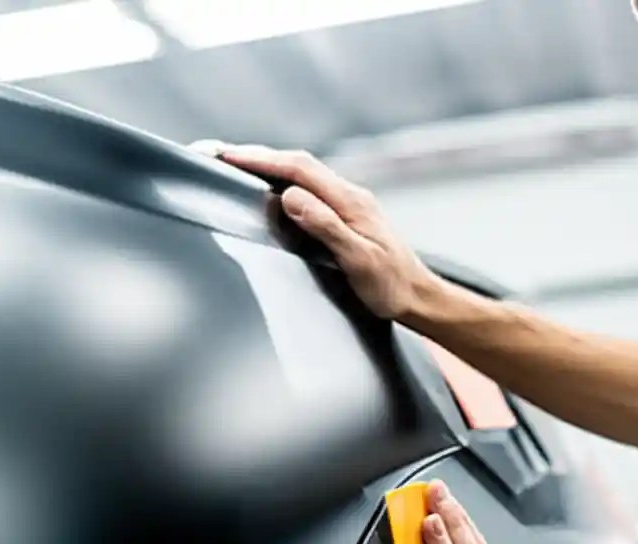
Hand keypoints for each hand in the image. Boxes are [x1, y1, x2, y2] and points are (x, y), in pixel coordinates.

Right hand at [193, 141, 445, 320]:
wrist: (418, 296)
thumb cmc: (391, 285)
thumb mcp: (358, 260)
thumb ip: (325, 226)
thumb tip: (291, 197)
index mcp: (351, 200)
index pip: (299, 169)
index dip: (261, 160)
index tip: (228, 156)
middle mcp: (349, 195)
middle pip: (297, 164)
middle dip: (257, 156)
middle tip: (218, 153)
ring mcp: (349, 203)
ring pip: (302, 174)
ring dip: (268, 166)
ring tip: (235, 164)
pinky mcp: (347, 215)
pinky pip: (309, 188)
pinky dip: (282, 182)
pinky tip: (270, 188)